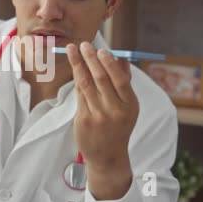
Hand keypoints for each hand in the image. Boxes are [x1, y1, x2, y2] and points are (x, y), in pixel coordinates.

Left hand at [66, 42, 138, 199]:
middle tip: (83, 44)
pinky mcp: (83, 120)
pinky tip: (75, 68)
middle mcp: (114, 111)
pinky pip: (79, 95)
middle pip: (100, 79)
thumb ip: (124, 83)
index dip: (109, 63)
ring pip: (85, 84)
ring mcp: (97, 116)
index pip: (119, 80)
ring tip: (72, 50)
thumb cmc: (119, 127)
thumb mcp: (129, 107)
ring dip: (78, 64)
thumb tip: (121, 58)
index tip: (101, 49)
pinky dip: (77, 80)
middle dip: (90, 59)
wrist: (108, 157)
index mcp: (130, 106)